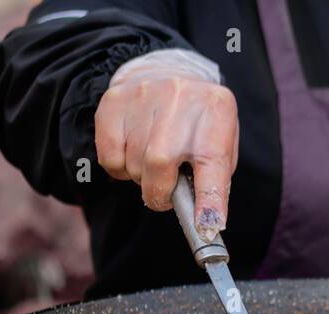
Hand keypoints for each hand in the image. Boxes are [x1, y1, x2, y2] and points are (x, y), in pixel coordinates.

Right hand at [95, 50, 238, 239]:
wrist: (165, 72)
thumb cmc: (197, 124)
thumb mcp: (219, 144)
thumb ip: (214, 181)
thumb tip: (206, 222)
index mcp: (216, 110)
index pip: (213, 163)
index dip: (209, 200)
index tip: (207, 226)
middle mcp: (180, 98)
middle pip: (160, 163)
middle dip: (160, 193)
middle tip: (163, 196)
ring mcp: (144, 95)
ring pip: (132, 164)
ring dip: (141, 178)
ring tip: (151, 163)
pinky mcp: (114, 101)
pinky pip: (110, 157)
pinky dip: (119, 167)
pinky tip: (132, 152)